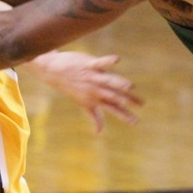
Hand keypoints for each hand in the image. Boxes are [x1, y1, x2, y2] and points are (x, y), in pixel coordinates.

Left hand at [22, 51, 141, 133]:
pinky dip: (108, 61)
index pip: (113, 108)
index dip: (124, 116)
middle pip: (114, 95)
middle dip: (127, 99)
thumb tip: (99, 133)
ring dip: (118, 83)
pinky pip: (99, 63)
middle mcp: (95, 89)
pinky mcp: (88, 64)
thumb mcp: (84, 104)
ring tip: (130, 86)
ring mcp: (92, 77)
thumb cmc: (70, 87)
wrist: (52, 72)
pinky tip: (117, 60)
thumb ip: (94, 117)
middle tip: (140, 104)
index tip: (136, 122)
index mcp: (96, 99)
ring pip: (108, 81)